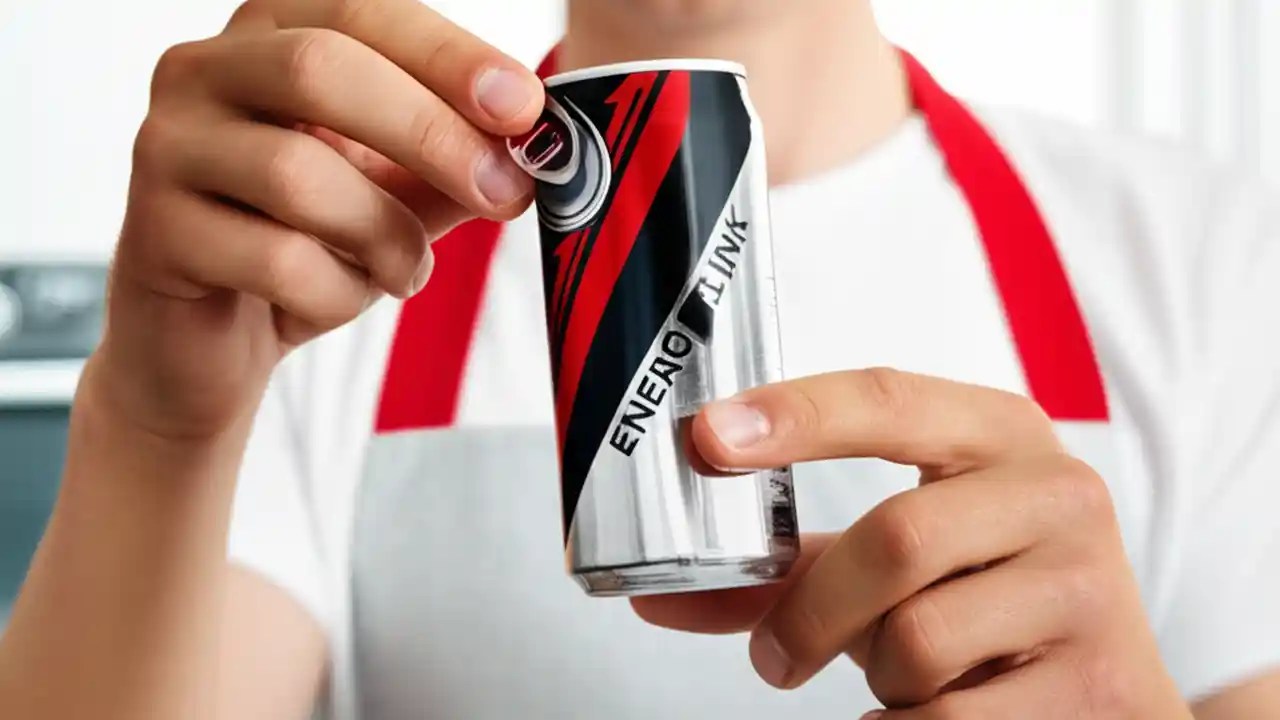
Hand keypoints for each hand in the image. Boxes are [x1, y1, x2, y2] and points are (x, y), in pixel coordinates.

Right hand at [92, 0, 541, 437]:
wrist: (214, 344)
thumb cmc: (308, 244)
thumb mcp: (395, 189)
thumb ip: (454, 156)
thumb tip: (532, 144)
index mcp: (269, 33)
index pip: (359, 11)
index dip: (448, 56)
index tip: (523, 107)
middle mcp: (202, 72)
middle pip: (318, 69)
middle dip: (430, 133)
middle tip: (503, 192)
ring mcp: (165, 149)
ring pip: (298, 174)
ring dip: (385, 236)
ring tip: (405, 270)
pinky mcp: (155, 235)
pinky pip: (276, 261)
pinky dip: (338, 294)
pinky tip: (335, 299)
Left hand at [635, 369, 1191, 718]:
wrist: (1105, 687)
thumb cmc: (985, 602)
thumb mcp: (899, 564)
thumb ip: (789, 569)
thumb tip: (655, 593)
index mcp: (1000, 435)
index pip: (888, 399)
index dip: (795, 414)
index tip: (709, 437)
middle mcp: (1058, 493)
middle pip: (895, 539)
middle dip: (812, 614)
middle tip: (776, 657)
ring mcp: (1090, 589)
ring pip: (917, 639)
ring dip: (878, 674)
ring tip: (905, 674)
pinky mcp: (1098, 683)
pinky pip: (946, 718)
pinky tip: (933, 709)